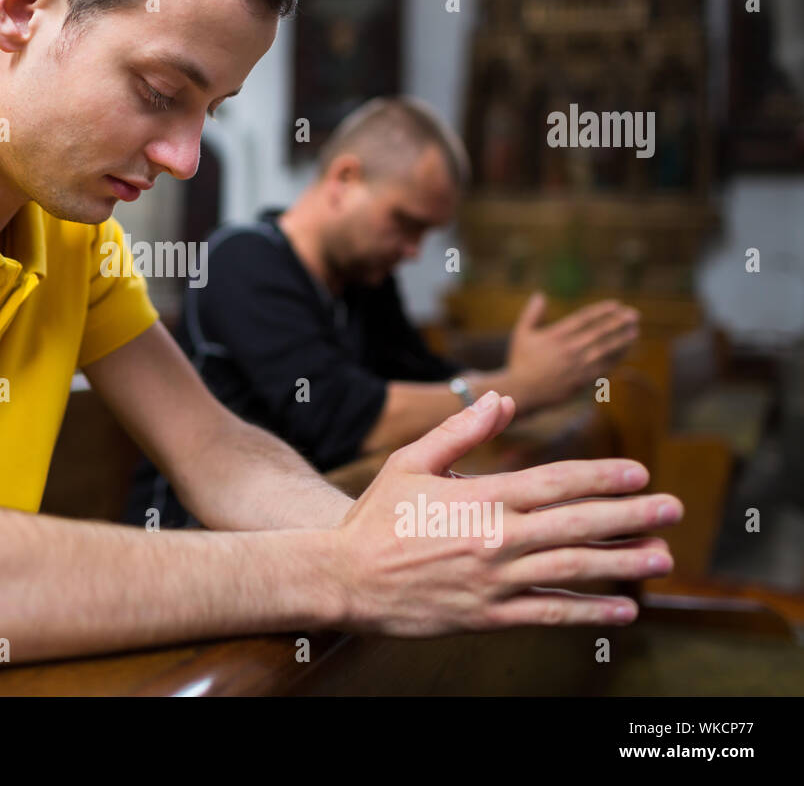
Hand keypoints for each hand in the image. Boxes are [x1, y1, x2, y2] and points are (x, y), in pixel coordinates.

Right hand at [330, 391, 680, 636]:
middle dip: (631, 515)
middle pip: (578, 524)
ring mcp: (495, 581)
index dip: (602, 477)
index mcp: (481, 498)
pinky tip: (622, 609)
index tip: (639, 472)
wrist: (344, 578)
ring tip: (662, 556)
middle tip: (673, 508)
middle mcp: (496, 540)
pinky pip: (549, 613)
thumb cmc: (376, 518)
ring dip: (623, 563)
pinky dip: (589, 612)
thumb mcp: (410, 463)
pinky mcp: (488, 616)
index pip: (556, 483)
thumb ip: (461, 432)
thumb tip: (502, 401)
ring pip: (573, 570)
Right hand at [506, 292, 639, 407]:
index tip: (617, 304)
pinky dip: (617, 358)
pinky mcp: (582, 380)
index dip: (602, 310)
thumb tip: (540, 295)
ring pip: (606, 350)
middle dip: (619, 322)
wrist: (522, 391)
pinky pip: (604, 367)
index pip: (584, 319)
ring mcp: (577, 366)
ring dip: (623, 340)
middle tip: (634, 314)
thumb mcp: (521, 334)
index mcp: (556, 336)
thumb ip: (532, 314)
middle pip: (600, 332)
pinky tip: (625, 352)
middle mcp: (569, 349)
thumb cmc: (521, 361)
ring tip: (635, 331)